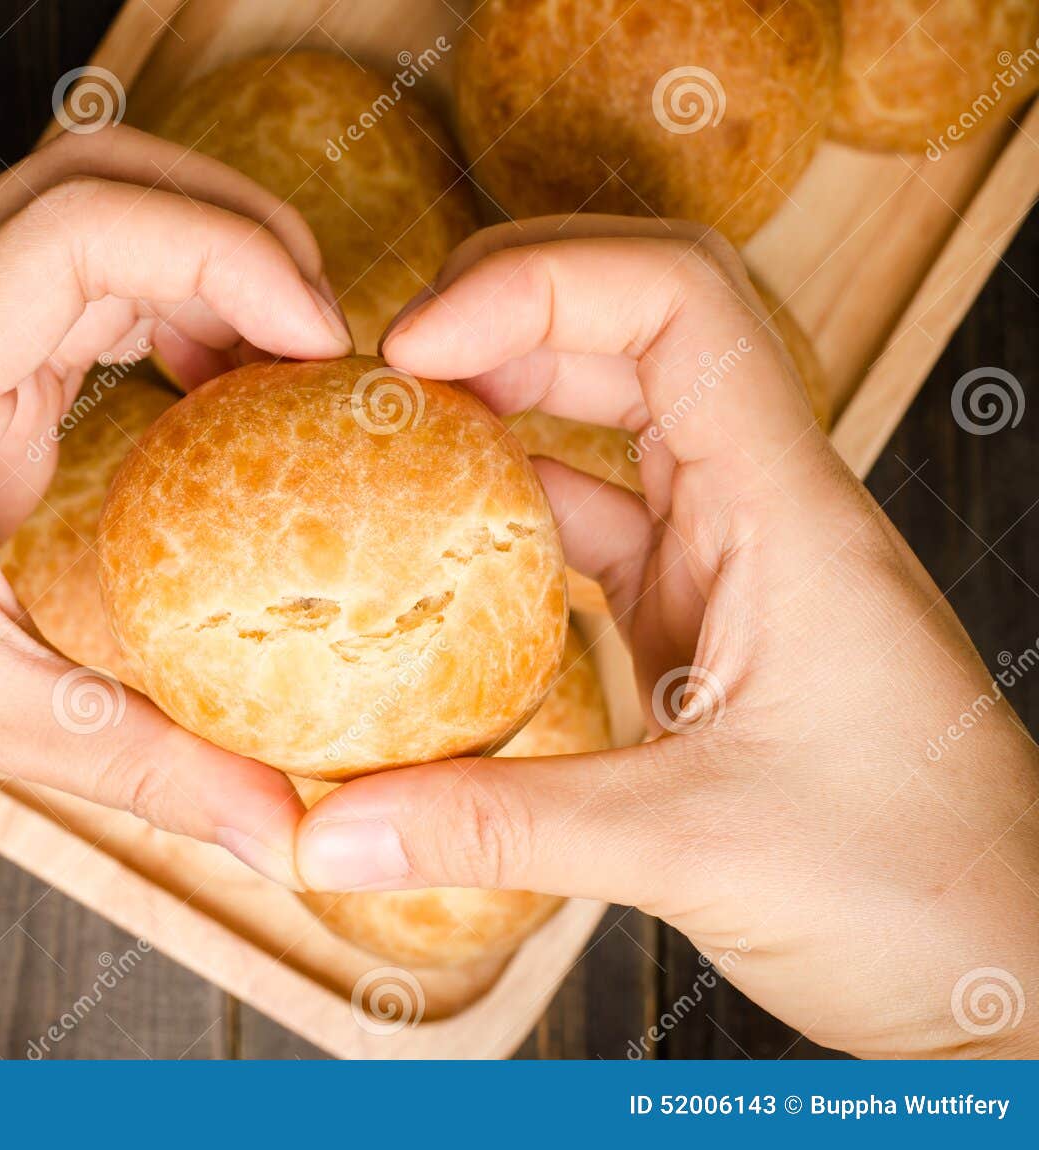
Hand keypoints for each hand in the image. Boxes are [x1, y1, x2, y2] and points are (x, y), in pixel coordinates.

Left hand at [0, 126, 347, 1053]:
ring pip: (64, 230)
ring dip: (187, 262)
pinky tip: (204, 387)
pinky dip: (148, 317)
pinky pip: (51, 309)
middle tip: (319, 320)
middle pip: (75, 181)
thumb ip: (156, 766)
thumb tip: (289, 824)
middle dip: (220, 221)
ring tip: (281, 353)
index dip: (220, 249)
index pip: (73, 228)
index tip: (315, 337)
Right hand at [294, 217, 1038, 1057]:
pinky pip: (594, 532)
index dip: (540, 283)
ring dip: (505, 408)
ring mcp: (732, 566)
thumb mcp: (692, 851)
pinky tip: (440, 551)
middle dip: (508, 315)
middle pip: (638, 332)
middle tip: (384, 366)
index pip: (679, 307)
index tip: (417, 342)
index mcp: (789, 516)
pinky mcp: (702, 628)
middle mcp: (763, 514)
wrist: (1009, 975)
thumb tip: (326, 834)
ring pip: (610, 426)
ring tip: (392, 434)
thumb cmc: (920, 895)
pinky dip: (512, 522)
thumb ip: (499, 829)